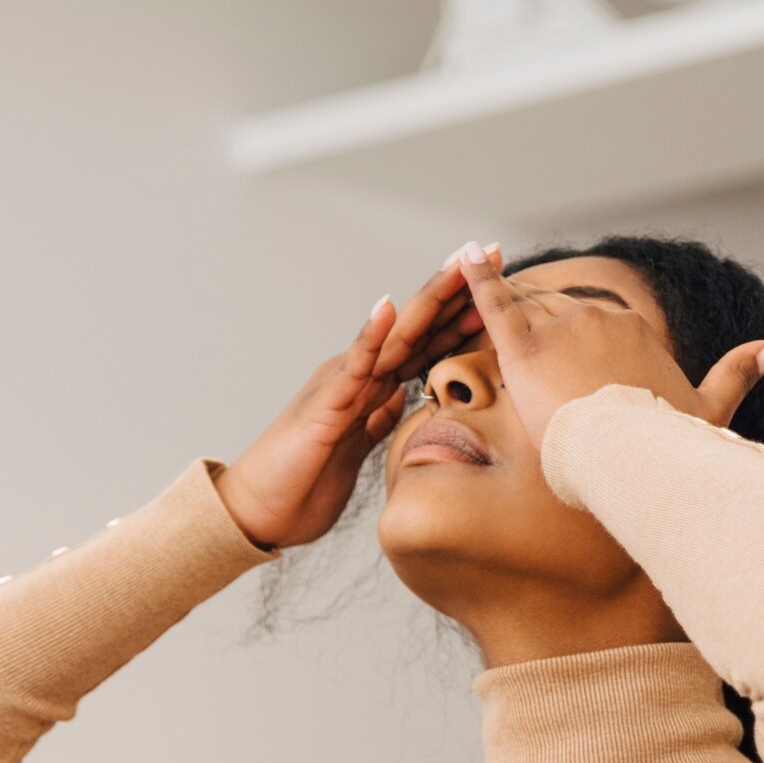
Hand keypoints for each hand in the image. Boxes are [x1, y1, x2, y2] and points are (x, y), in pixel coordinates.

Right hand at [215, 245, 495, 548]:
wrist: (260, 511)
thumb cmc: (304, 482)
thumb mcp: (357, 448)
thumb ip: (377, 419)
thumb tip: (402, 401)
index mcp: (372, 387)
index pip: (426, 342)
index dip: (463, 314)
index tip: (502, 287)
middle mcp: (360, 375)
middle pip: (418, 326)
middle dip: (457, 290)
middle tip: (493, 251)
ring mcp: (343, 384)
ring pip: (394, 334)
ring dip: (427, 299)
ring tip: (457, 265)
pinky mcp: (326, 404)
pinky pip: (352, 366)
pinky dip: (371, 336)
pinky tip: (388, 308)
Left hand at [456, 242, 763, 447]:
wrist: (635, 459)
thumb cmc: (670, 443)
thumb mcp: (710, 409)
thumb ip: (738, 374)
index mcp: (633, 330)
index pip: (594, 326)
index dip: (575, 344)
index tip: (566, 367)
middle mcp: (598, 318)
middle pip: (558, 317)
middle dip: (539, 335)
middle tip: (516, 357)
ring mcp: (561, 329)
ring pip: (526, 313)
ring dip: (504, 314)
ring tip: (486, 323)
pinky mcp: (524, 348)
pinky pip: (495, 305)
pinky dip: (477, 280)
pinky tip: (461, 258)